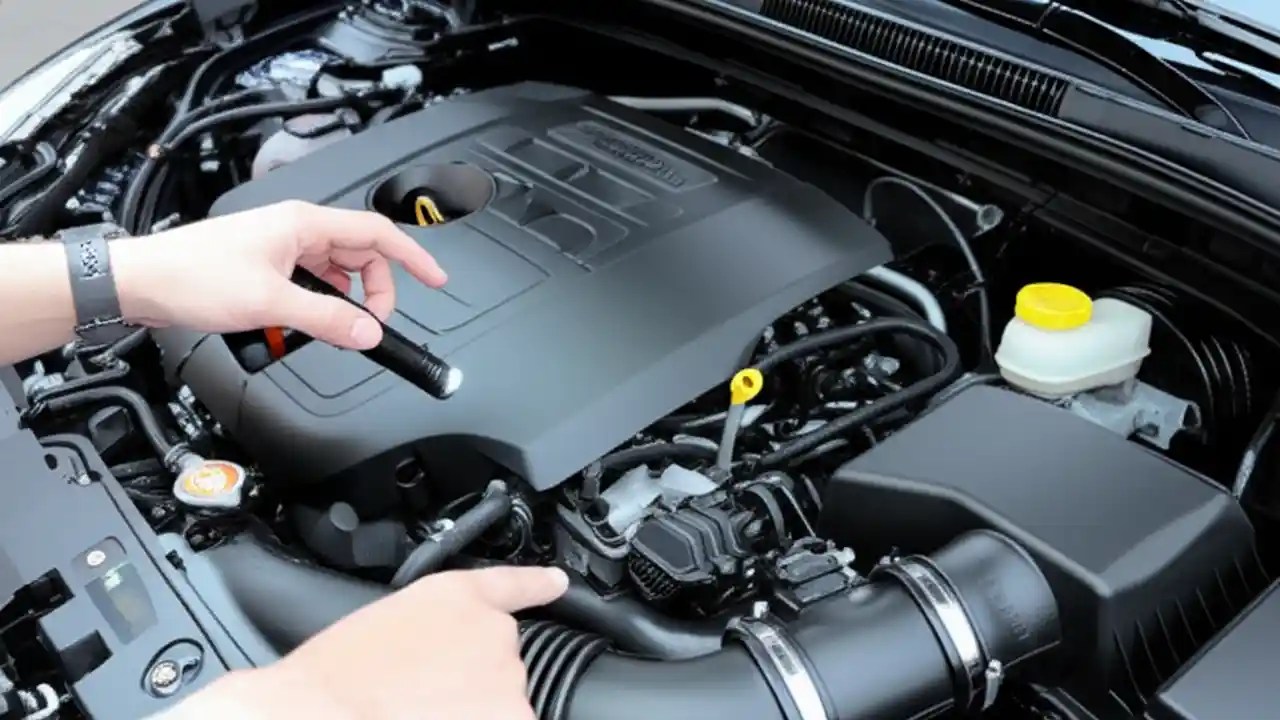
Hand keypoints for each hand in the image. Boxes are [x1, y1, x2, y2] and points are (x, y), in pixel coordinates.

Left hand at [111, 201, 446, 348]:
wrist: (143, 282)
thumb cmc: (193, 275)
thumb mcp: (271, 303)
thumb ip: (327, 319)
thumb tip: (368, 332)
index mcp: (304, 223)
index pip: (378, 233)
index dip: (413, 257)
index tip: (435, 280)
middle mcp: (296, 230)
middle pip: (361, 258)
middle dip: (374, 293)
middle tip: (370, 326)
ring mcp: (281, 249)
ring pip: (335, 274)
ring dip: (341, 304)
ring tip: (331, 329)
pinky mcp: (266, 268)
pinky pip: (310, 285)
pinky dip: (317, 307)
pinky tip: (303, 327)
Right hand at [166, 566, 567, 719]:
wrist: (323, 709)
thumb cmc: (338, 676)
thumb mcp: (386, 622)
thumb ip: (430, 626)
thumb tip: (444, 654)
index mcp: (460, 597)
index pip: (511, 585)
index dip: (538, 583)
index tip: (556, 583)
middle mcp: (495, 632)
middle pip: (498, 663)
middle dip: (471, 683)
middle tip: (421, 694)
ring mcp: (508, 679)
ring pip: (504, 703)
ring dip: (477, 710)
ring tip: (419, 709)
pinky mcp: (512, 717)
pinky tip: (431, 714)